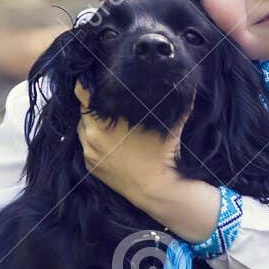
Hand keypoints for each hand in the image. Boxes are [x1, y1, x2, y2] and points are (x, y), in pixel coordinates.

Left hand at [72, 82, 222, 243]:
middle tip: (107, 100)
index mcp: (102, 123)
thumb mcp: (168, 123)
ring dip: (92, 122)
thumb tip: (184, 78)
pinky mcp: (90, 166)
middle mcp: (90, 136)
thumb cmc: (162, 154)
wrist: (157, 190)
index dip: (88, 84)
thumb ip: (175, 99)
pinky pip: (86, 145)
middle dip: (94, 104)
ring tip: (108, 120)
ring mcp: (89, 153)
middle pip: (83, 110)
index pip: (83, 93)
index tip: (95, 79)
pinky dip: (94, 140)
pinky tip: (109, 139)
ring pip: (83, 128)